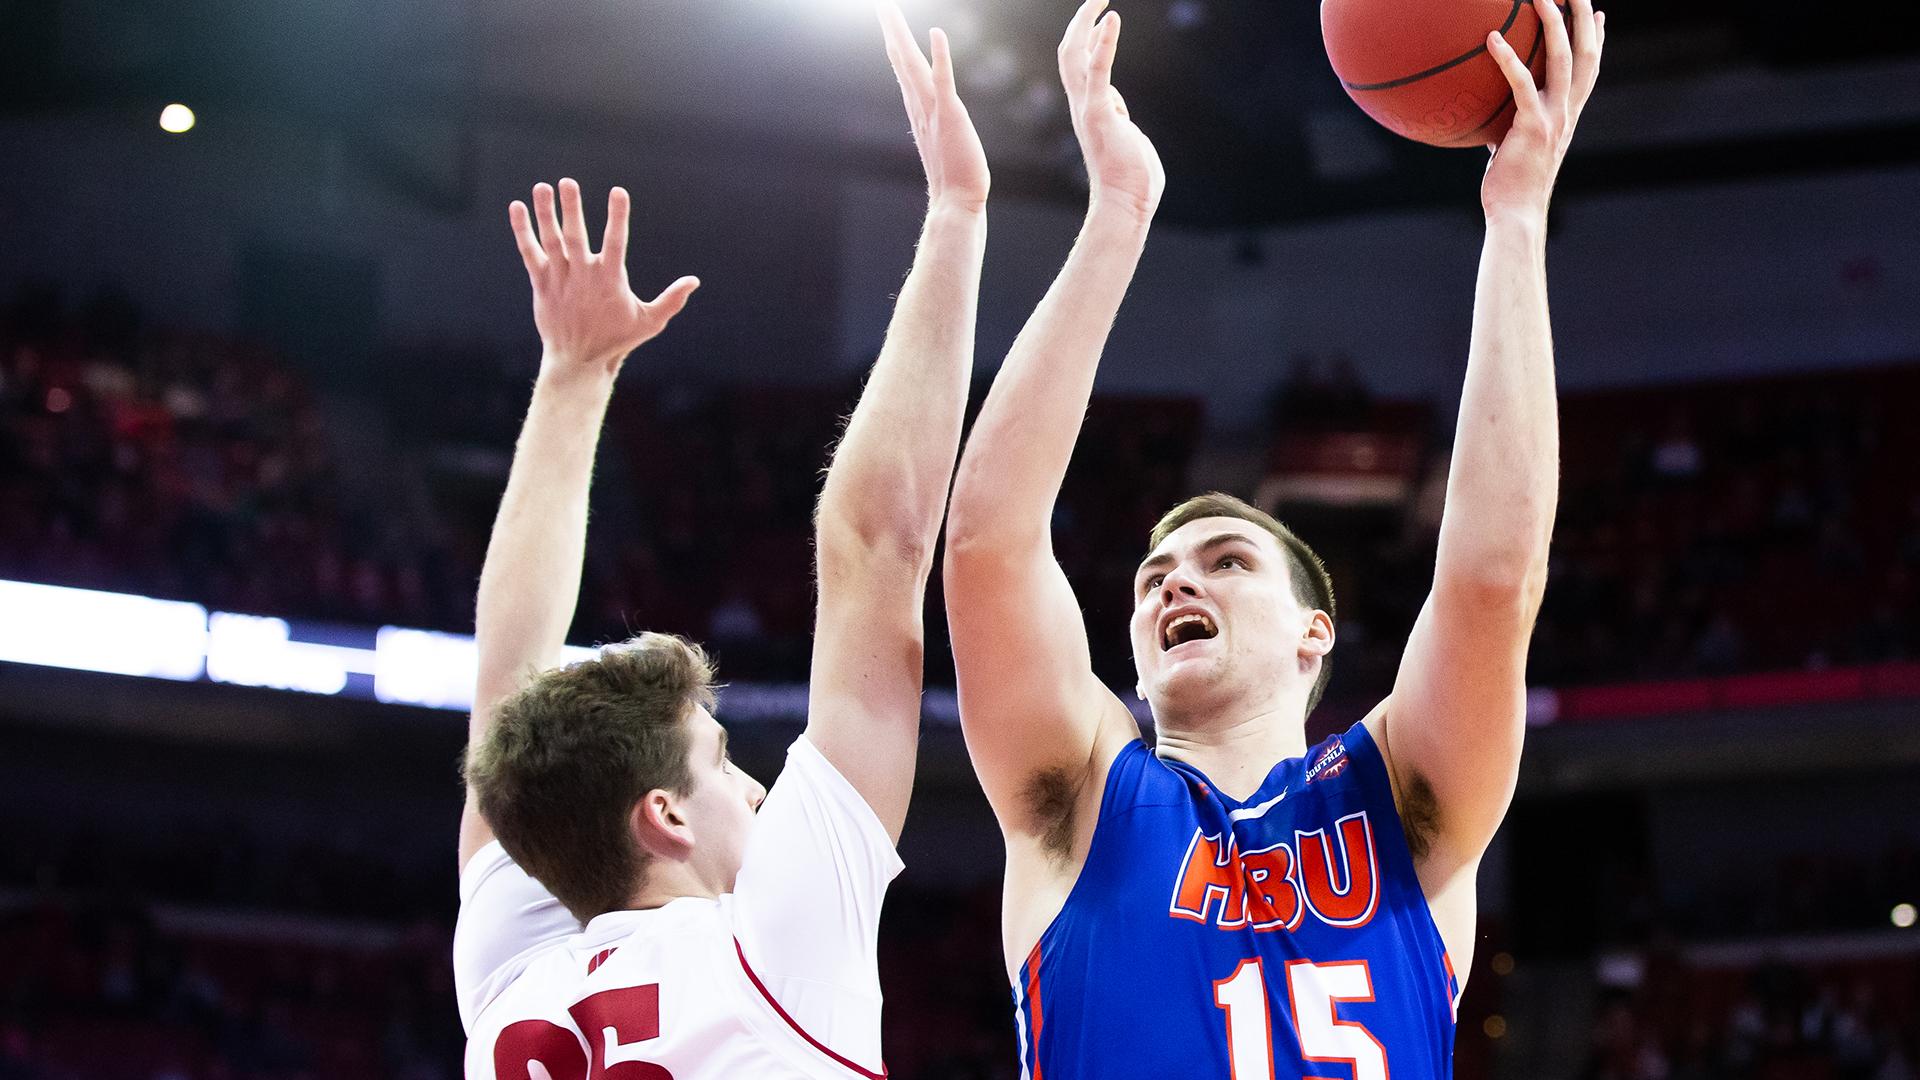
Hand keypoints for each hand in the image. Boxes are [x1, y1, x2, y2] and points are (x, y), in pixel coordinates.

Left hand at [509, 178, 698, 381]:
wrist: (578, 361)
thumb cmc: (617, 340)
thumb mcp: (649, 323)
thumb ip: (671, 300)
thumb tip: (694, 281)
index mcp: (610, 281)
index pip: (615, 243)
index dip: (617, 216)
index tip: (618, 191)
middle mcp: (583, 277)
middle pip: (575, 237)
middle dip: (572, 209)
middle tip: (568, 182)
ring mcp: (560, 280)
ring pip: (551, 241)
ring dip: (546, 213)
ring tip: (542, 186)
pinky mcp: (542, 284)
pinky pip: (529, 253)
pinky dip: (522, 231)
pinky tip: (517, 207)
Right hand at [880, 3, 989, 212]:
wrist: (957, 201)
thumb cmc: (954, 175)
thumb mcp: (940, 139)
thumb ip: (933, 122)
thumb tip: (929, 116)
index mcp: (918, 108)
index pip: (902, 68)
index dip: (894, 41)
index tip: (887, 20)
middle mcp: (919, 105)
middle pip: (900, 59)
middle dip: (891, 30)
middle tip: (880, 4)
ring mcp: (932, 109)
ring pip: (912, 64)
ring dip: (901, 35)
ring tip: (889, 9)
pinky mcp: (950, 114)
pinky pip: (942, 80)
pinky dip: (939, 56)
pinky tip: (935, 32)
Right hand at [1057, 0, 1164, 221]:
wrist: (1126, 204)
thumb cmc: (1132, 179)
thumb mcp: (1126, 137)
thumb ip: (1119, 118)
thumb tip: (1117, 107)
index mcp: (1089, 110)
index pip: (1079, 66)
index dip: (1087, 39)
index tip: (1099, 16)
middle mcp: (1082, 106)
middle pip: (1069, 55)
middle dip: (1080, 23)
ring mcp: (1089, 109)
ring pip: (1075, 57)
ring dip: (1085, 24)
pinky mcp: (1101, 114)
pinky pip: (1099, 71)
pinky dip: (1104, 44)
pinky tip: (1111, 19)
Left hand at [1480, 0, 1604, 223]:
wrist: (1516, 215)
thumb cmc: (1510, 187)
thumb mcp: (1517, 149)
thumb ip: (1513, 127)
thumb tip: (1493, 120)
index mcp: (1568, 117)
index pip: (1589, 71)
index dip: (1597, 41)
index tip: (1599, 15)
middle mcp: (1568, 113)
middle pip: (1585, 54)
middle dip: (1582, 18)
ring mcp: (1554, 118)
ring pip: (1561, 60)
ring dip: (1553, 24)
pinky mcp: (1532, 127)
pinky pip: (1521, 84)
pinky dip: (1508, 58)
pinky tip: (1491, 38)